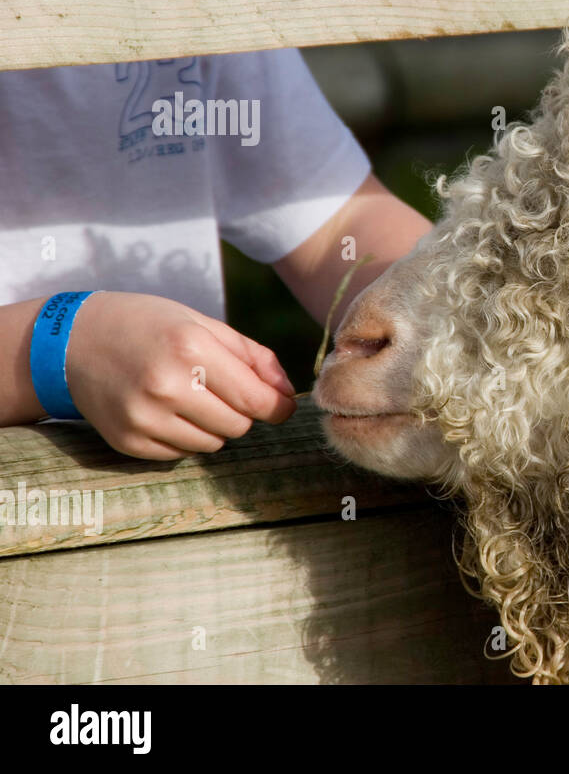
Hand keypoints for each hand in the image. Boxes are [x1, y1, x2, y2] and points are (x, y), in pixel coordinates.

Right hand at [63, 292, 296, 459]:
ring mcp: (143, 417)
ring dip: (213, 426)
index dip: (277, 407)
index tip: (281, 406)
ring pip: (213, 444)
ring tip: (189, 397)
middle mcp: (166, 386)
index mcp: (190, 349)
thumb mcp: (202, 324)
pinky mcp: (127, 442)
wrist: (71, 342)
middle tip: (220, 390)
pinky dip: (184, 437)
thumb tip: (288, 395)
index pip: (256, 400)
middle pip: (238, 425)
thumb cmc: (148, 326)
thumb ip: (253, 357)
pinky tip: (165, 410)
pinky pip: (181, 454)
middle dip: (241, 412)